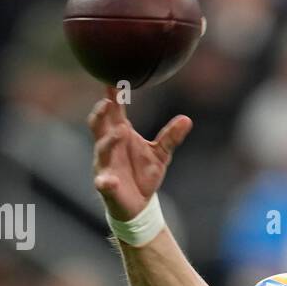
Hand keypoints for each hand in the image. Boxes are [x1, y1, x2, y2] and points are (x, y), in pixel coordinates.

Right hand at [88, 86, 191, 220]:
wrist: (139, 204)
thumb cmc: (144, 173)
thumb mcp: (161, 154)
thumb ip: (171, 137)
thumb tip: (187, 119)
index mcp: (119, 134)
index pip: (114, 112)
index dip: (113, 97)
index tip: (114, 81)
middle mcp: (108, 146)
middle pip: (99, 125)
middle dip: (101, 113)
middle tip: (108, 102)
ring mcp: (105, 165)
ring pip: (101, 149)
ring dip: (109, 141)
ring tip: (120, 132)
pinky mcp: (106, 186)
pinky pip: (103, 183)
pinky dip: (105, 182)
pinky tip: (108, 181)